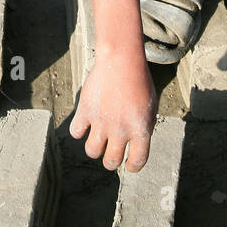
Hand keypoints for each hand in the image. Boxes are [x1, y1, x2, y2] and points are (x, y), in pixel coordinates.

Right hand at [69, 48, 156, 171]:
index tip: (129, 164)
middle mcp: (120, 129)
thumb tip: (134, 145)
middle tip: (111, 155)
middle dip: (111, 162)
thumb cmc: (139, 82)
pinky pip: (76, 132)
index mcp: (140, 130)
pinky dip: (79, 131)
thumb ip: (144, 128)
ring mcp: (101, 121)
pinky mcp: (85, 111)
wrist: (121, 60)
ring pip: (92, 151)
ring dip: (95, 149)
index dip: (133, 166)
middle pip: (111, 161)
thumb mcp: (151, 107)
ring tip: (99, 140)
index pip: (137, 161)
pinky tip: (85, 124)